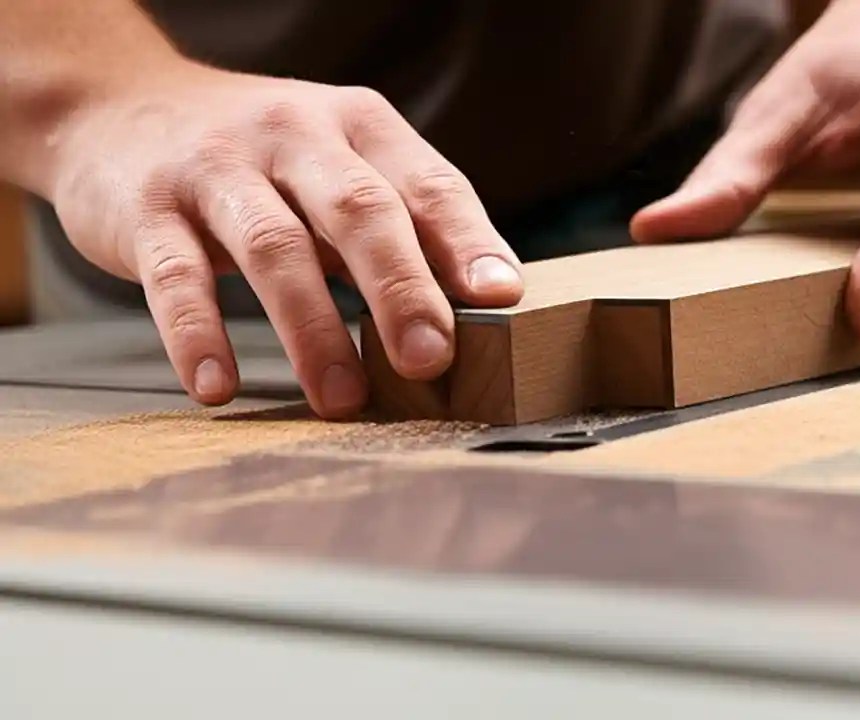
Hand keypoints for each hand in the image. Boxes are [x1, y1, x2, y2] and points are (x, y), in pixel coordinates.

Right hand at [50, 63, 522, 417]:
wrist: (118, 106)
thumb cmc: (263, 161)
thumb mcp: (340, 168)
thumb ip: (403, 225)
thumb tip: (482, 306)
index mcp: (359, 126)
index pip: (427, 183)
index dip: (467, 241)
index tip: (501, 298)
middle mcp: (293, 135)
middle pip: (358, 210)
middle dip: (401, 287)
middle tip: (430, 358)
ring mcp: (217, 168)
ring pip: (274, 247)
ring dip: (312, 329)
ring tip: (342, 397)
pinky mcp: (147, 209)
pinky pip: (175, 276)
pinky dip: (198, 335)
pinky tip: (218, 387)